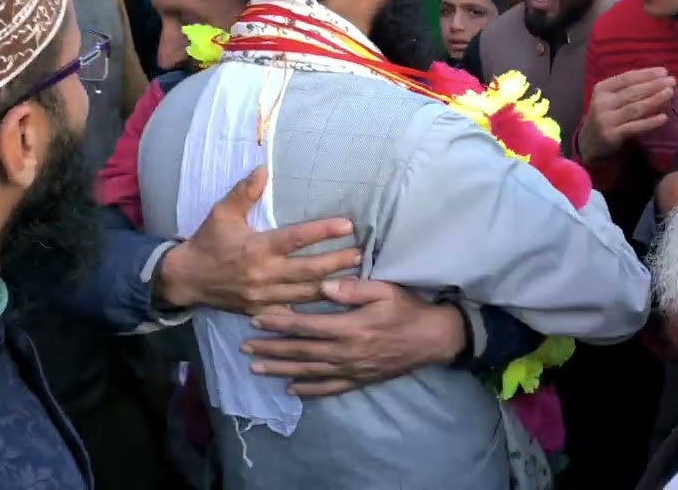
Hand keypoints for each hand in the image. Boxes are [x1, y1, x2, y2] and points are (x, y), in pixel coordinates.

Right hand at [156, 167, 360, 313]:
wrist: (186, 279)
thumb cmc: (208, 242)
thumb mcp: (222, 213)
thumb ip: (245, 192)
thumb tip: (263, 168)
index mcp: (257, 248)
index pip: (296, 239)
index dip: (323, 232)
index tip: (347, 225)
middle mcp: (264, 274)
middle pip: (309, 270)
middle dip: (337, 262)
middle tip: (361, 253)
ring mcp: (264, 296)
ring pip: (305, 294)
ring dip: (333, 286)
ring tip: (357, 277)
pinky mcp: (262, 311)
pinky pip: (292, 314)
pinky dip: (313, 312)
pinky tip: (334, 305)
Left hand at [242, 279, 464, 395]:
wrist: (433, 339)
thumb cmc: (408, 309)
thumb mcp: (385, 290)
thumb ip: (354, 289)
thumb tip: (324, 287)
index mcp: (350, 327)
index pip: (306, 326)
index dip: (280, 324)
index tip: (256, 320)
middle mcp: (346, 352)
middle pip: (301, 351)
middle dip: (271, 348)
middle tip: (244, 346)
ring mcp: (352, 369)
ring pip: (309, 371)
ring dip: (281, 369)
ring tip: (256, 368)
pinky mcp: (359, 379)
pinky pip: (329, 388)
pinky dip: (309, 390)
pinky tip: (291, 389)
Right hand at [578, 68, 675, 164]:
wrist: (589, 143)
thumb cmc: (605, 116)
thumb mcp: (609, 99)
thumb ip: (627, 89)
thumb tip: (656, 79)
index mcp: (602, 89)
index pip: (627, 78)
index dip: (646, 74)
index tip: (664, 71)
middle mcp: (602, 102)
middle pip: (633, 91)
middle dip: (654, 85)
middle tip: (672, 81)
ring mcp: (606, 119)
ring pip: (635, 108)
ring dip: (654, 99)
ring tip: (670, 93)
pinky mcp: (612, 135)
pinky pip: (635, 127)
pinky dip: (650, 122)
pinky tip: (664, 118)